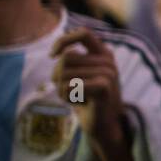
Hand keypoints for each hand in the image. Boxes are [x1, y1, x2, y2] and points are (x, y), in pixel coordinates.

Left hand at [51, 29, 124, 144]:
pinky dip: (66, 97)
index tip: (52, 56)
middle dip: (57, 76)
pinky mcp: (104, 87)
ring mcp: (109, 73)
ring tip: (75, 98)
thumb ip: (73, 61)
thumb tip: (58, 54)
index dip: (64, 41)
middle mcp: (108, 60)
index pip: (83, 33)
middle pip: (66, 58)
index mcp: (104, 53)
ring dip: (61, 90)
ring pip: (64, 74)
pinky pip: (69, 86)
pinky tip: (77, 104)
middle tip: (66, 91)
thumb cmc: (88, 101)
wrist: (104, 127)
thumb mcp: (80, 76)